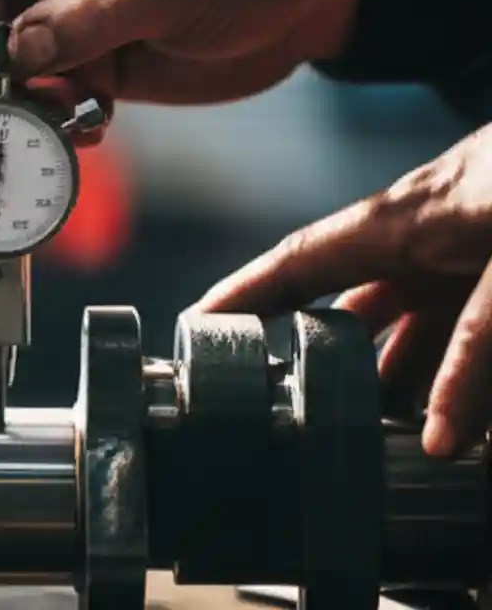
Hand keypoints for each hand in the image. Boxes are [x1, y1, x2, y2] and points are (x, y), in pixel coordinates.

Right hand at [0, 0, 359, 125]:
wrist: (308, 4)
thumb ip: (92, 14)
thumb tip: (15, 53)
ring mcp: (65, 12)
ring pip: (1, 56)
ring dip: (14, 96)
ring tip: (54, 118)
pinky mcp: (85, 60)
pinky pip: (42, 93)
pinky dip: (50, 117)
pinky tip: (86, 129)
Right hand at [194, 125, 491, 457]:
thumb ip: (478, 347)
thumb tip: (444, 439)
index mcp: (402, 221)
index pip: (297, 265)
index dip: (241, 297)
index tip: (196, 332)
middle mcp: (427, 240)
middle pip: (358, 312)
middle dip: (332, 368)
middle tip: (309, 426)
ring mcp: (472, 255)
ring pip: (421, 330)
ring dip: (409, 382)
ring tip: (393, 440)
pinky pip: (474, 331)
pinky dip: (468, 375)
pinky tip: (472, 415)